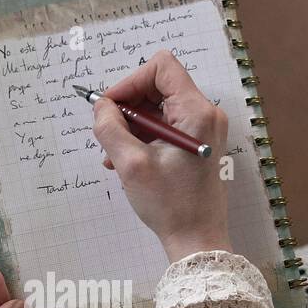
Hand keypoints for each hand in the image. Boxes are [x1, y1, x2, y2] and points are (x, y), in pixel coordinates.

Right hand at [92, 51, 231, 262]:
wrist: (197, 240)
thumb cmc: (171, 205)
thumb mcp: (131, 164)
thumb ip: (110, 128)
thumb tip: (101, 105)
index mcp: (196, 113)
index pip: (161, 67)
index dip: (130, 82)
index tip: (111, 107)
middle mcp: (206, 115)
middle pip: (160, 87)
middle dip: (129, 107)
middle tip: (109, 133)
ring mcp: (205, 130)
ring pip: (160, 109)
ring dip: (133, 126)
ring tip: (114, 156)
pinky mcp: (200, 144)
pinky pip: (167, 127)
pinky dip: (145, 137)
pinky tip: (127, 161)